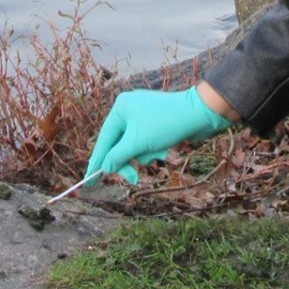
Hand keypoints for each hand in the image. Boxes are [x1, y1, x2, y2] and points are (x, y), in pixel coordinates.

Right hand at [84, 86, 231, 184]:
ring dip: (145, 155)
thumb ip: (118, 156)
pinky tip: (165, 147)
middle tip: (134, 179)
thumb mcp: (138, 143)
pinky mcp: (155, 125)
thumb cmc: (166, 124)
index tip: (89, 180)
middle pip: (119, 145)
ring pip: (134, 147)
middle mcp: (129, 111)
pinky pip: (146, 144)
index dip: (97, 161)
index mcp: (120, 108)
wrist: (200, 114)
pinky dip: (153, 150)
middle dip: (129, 160)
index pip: (104, 139)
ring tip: (159, 151)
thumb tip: (105, 168)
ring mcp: (142, 117)